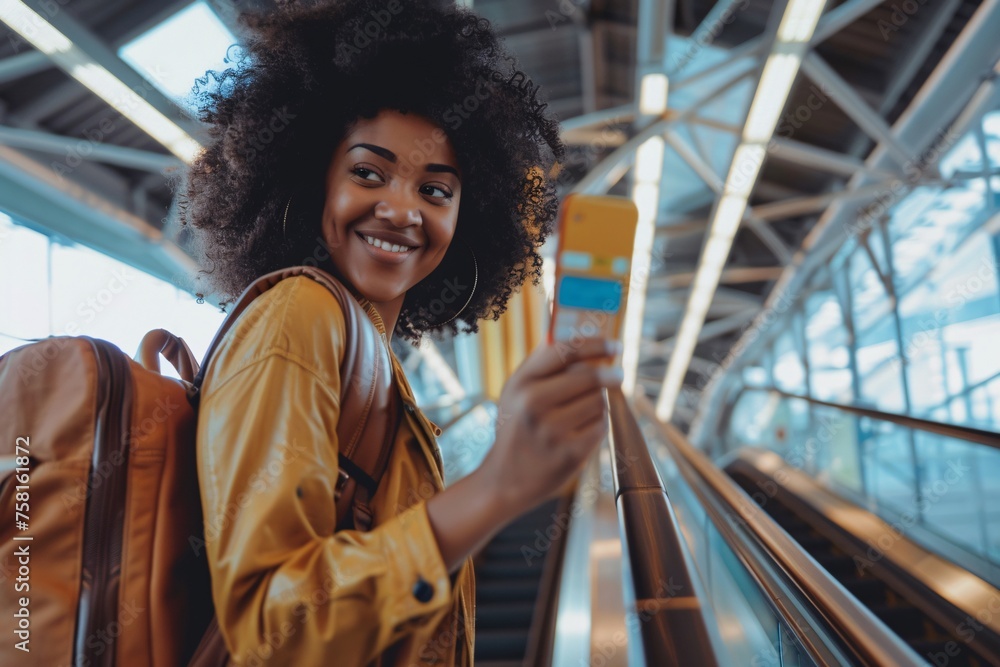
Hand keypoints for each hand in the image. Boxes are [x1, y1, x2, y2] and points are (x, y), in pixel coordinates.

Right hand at [482, 337, 623, 517]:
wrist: (505, 480)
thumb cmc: (517, 429)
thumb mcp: (515, 393)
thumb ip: (542, 366)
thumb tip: (582, 340)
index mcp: (521, 382)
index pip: (565, 351)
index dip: (596, 345)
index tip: (615, 345)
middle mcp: (533, 403)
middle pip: (589, 375)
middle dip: (608, 375)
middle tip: (617, 375)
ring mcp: (552, 430)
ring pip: (599, 400)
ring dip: (599, 402)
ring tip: (583, 412)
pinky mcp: (571, 453)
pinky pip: (601, 425)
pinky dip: (598, 424)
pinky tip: (583, 430)